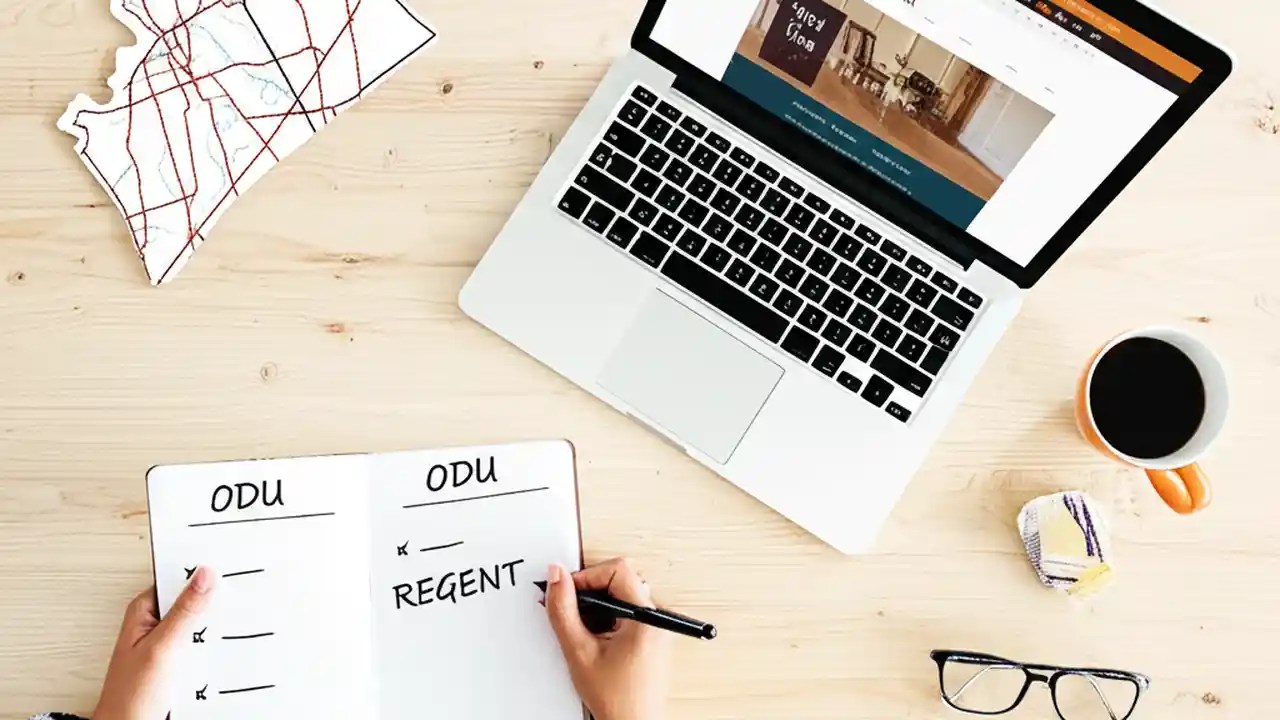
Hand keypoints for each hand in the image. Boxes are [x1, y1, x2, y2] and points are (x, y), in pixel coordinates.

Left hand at [93, 567, 216, 719]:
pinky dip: (214, 644)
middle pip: (192, 599)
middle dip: (212, 601)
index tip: (226, 570)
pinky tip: (222, 648)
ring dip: (214, 626)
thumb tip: (204, 575)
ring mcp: (167, 642)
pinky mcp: (178, 660)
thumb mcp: (163, 647)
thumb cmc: (131, 697)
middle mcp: (154, 623)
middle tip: (233, 598)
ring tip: (229, 626)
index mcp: (143, 612)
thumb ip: (184, 611)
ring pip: (200, 622)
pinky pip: (203, 643)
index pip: (176, 578)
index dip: (201, 572)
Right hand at [545, 558, 671, 719]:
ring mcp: (658, 627)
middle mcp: (657, 618)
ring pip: (624, 594)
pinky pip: (630, 611)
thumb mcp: (579, 651)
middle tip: (572, 611)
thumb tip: (557, 577)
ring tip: (585, 630)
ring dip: (599, 605)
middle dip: (591, 590)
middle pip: (621, 579)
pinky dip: (608, 617)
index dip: (586, 576)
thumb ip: (563, 610)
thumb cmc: (617, 699)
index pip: (617, 569)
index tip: (568, 590)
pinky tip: (597, 638)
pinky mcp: (653, 636)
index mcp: (646, 617)